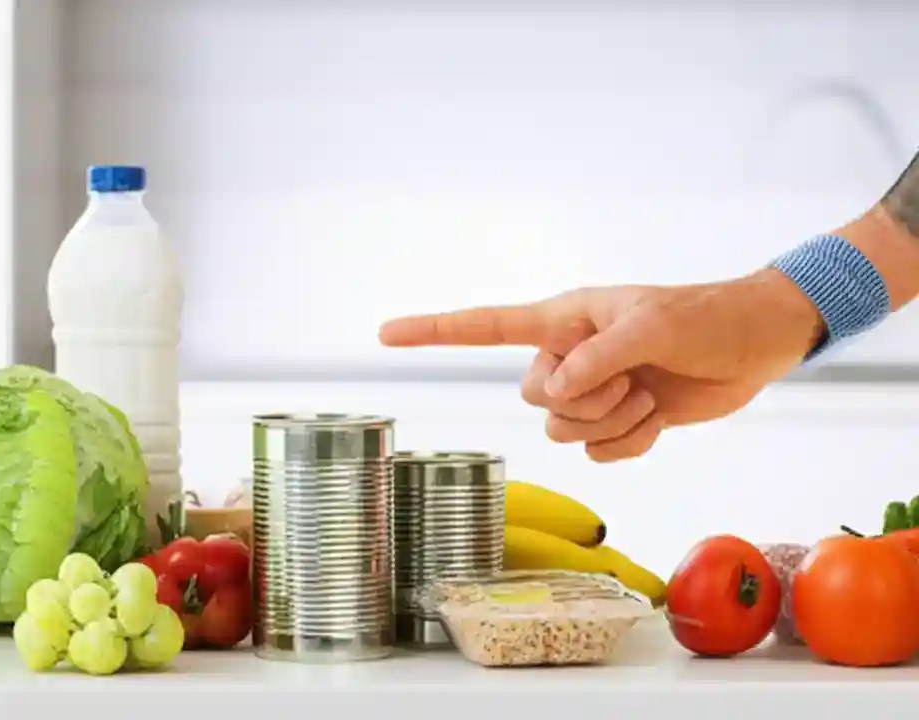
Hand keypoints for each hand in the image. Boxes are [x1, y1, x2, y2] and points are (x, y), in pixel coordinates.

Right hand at [378, 269, 824, 460]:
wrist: (756, 344)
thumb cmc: (704, 317)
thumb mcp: (651, 326)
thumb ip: (596, 358)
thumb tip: (557, 392)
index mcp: (563, 321)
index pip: (485, 325)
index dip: (433, 331)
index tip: (384, 333)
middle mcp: (568, 357)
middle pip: (533, 398)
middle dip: (583, 399)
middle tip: (630, 376)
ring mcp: (593, 392)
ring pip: (562, 432)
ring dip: (612, 422)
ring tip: (649, 393)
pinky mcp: (619, 422)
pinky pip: (598, 454)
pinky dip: (630, 442)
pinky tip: (658, 416)